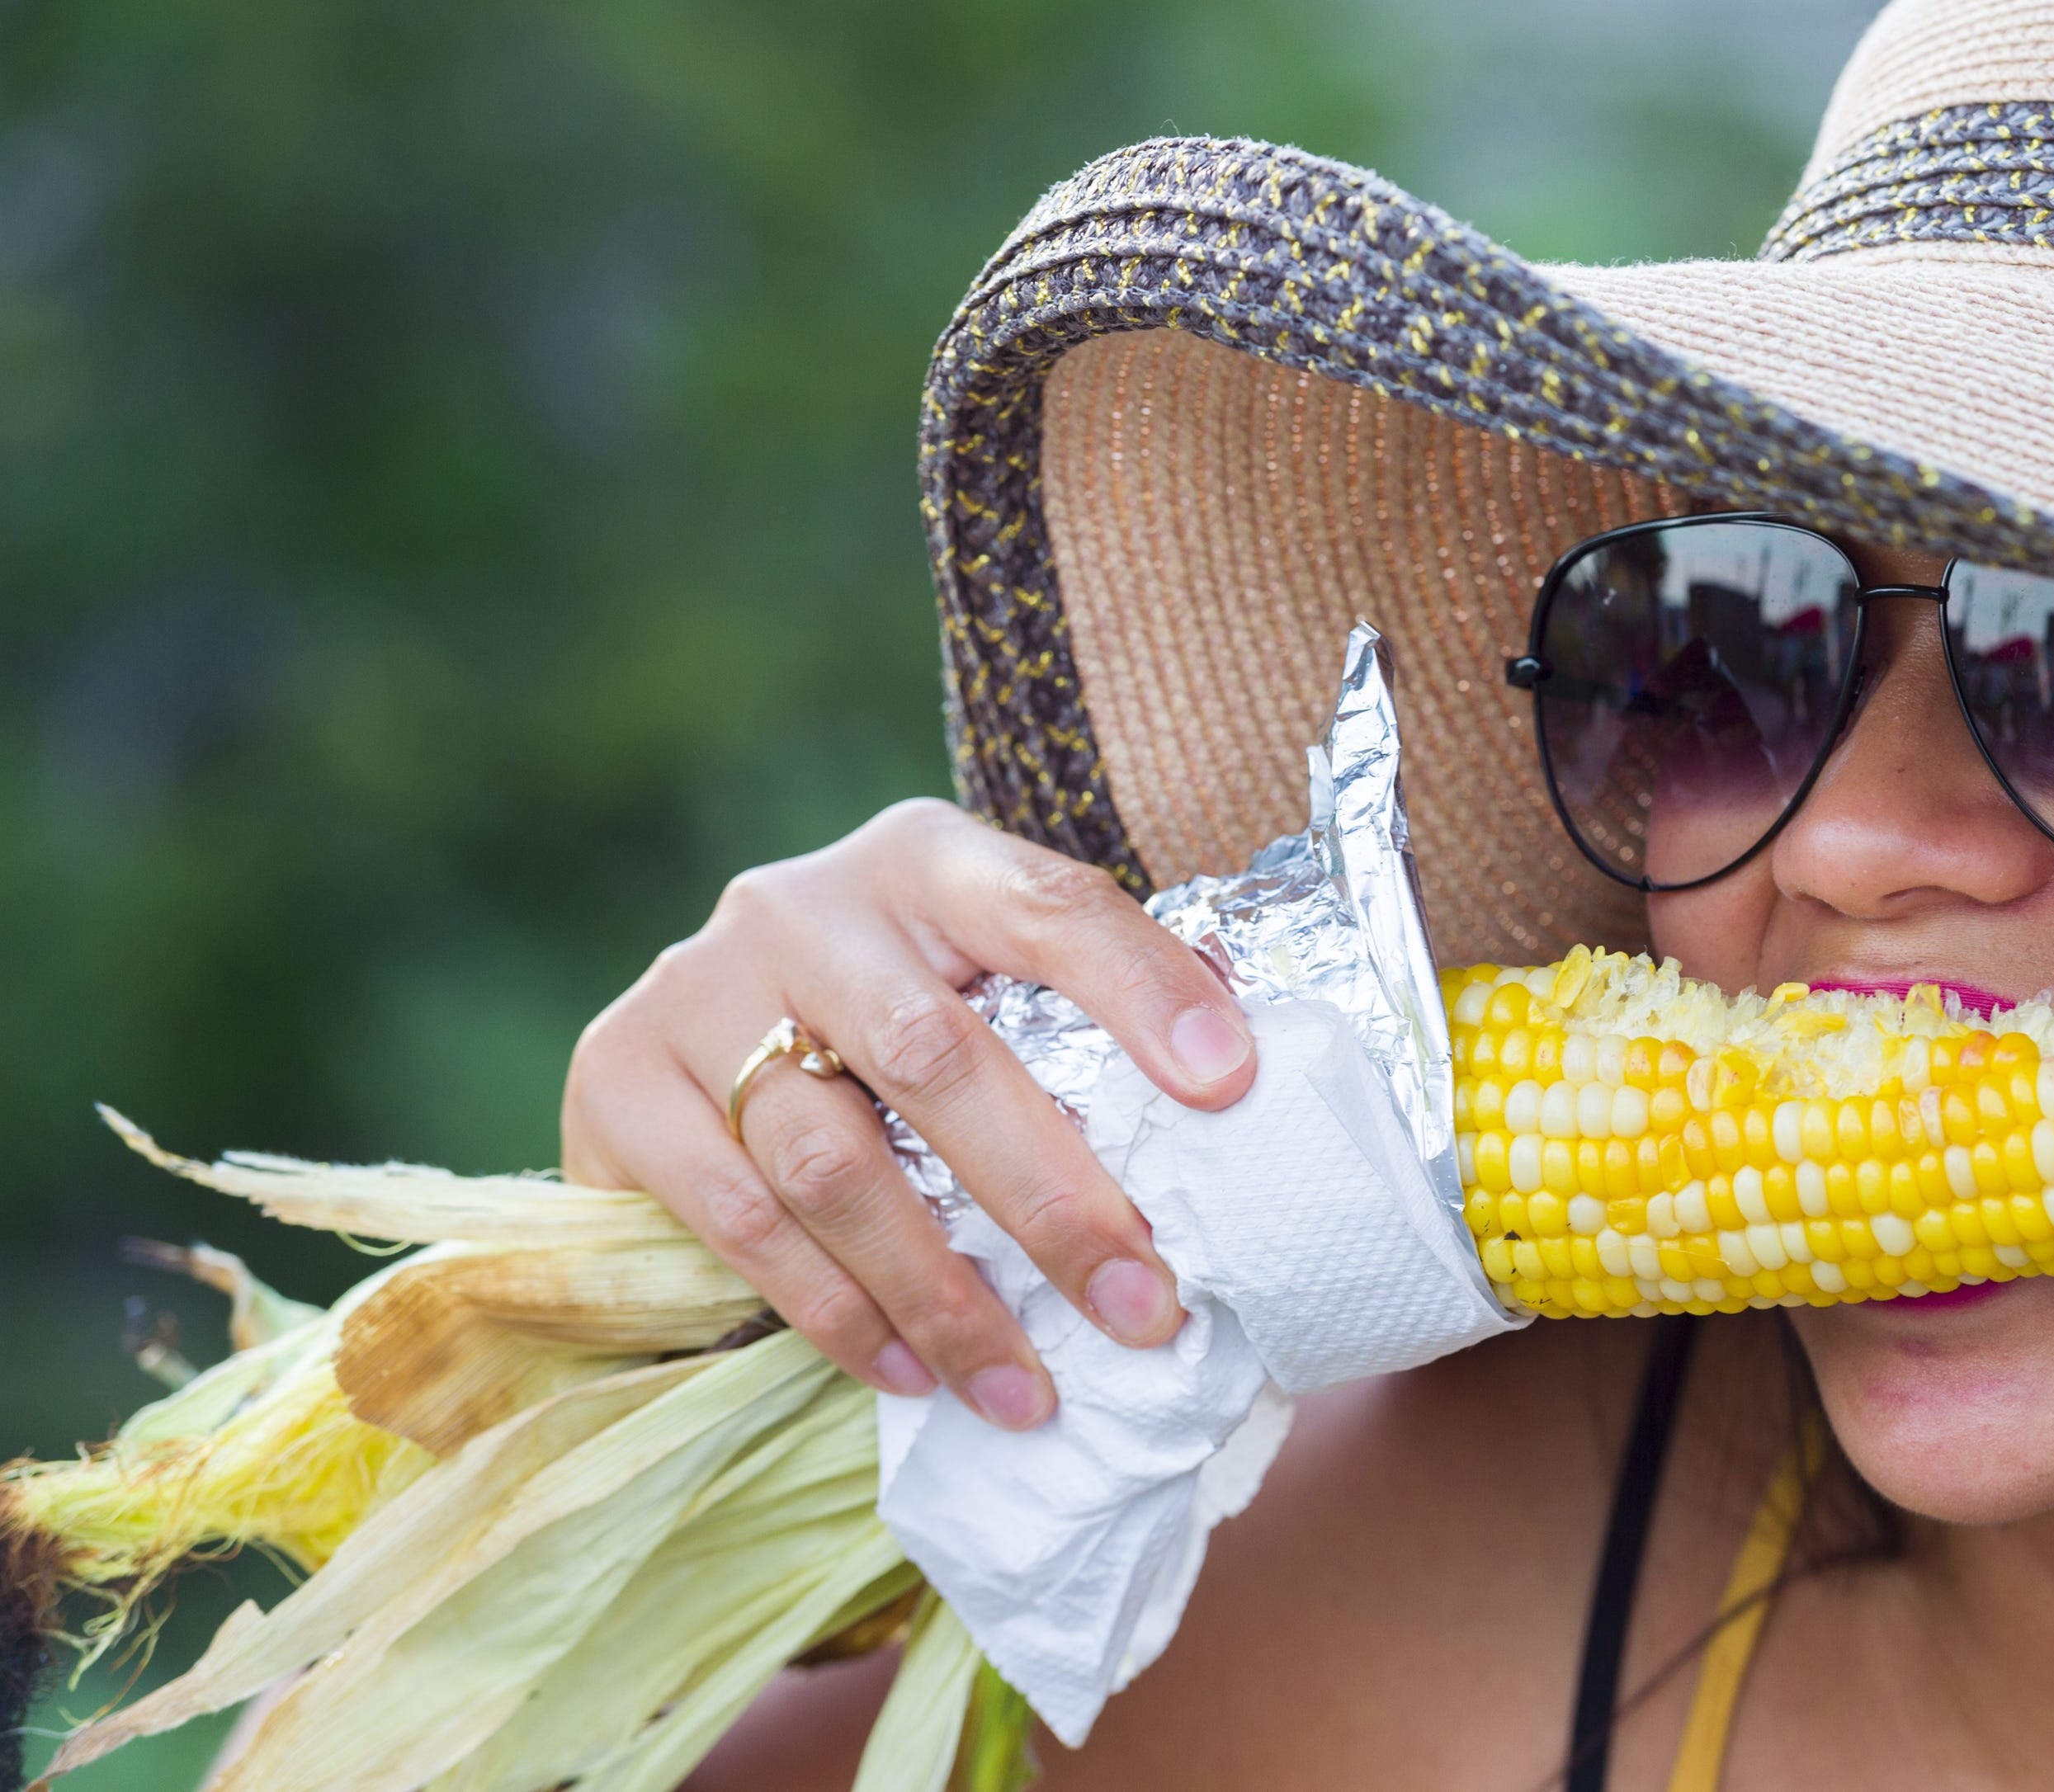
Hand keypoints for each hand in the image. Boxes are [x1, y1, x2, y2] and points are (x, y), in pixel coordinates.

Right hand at [561, 800, 1257, 1427]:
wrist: (709, 1022)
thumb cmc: (902, 1009)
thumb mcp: (991, 980)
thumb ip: (1090, 1018)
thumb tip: (1241, 1096)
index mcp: (925, 860)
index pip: (1048, 905)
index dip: (1143, 989)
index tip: (1229, 1087)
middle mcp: (803, 905)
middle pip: (938, 1057)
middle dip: (1052, 1201)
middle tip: (1143, 1309)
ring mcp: (696, 987)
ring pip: (832, 1161)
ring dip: (942, 1292)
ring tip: (1030, 1389)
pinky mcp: (616, 1077)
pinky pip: (738, 1220)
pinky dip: (836, 1311)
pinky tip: (912, 1374)